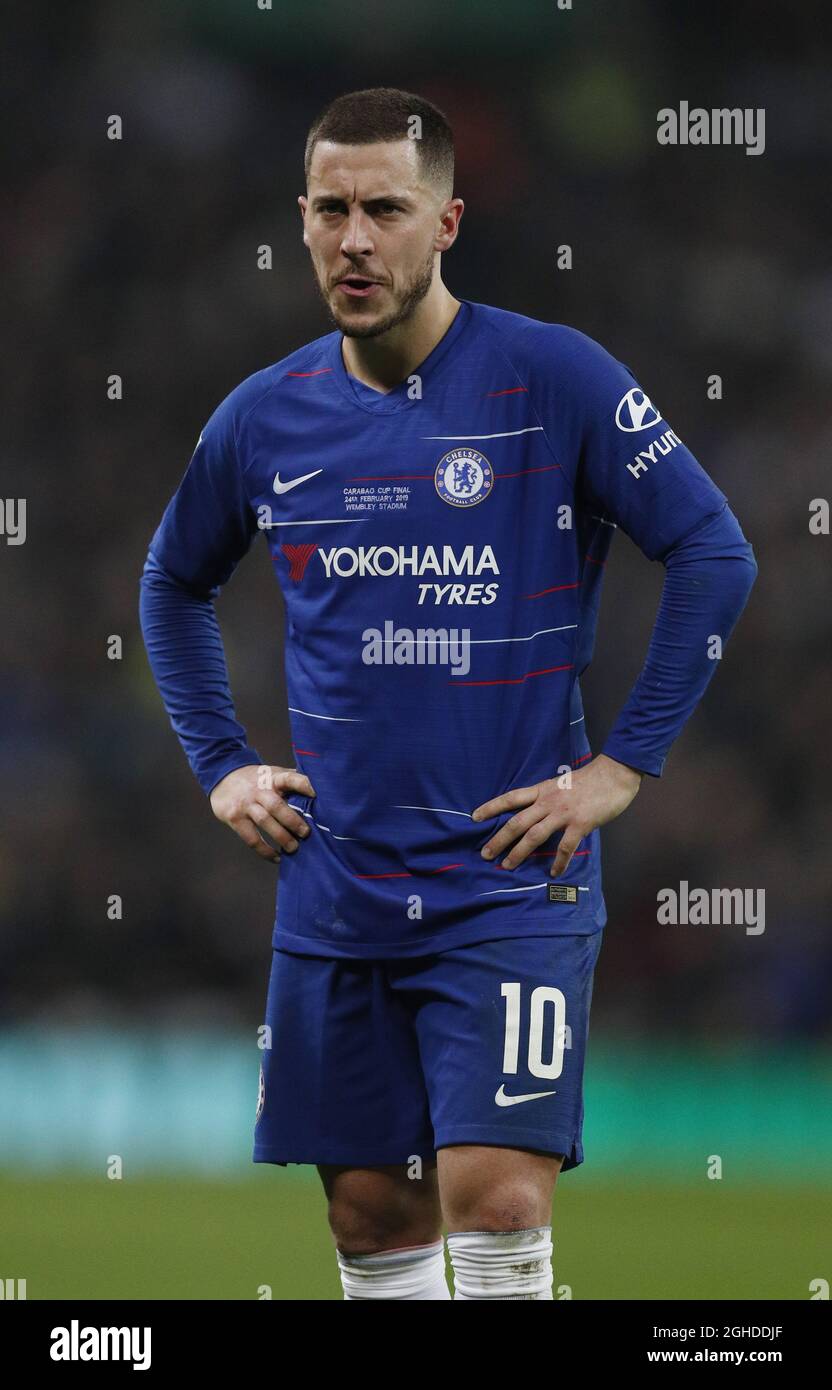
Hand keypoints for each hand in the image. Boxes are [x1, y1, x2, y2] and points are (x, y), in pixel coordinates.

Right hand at [209, 764, 315, 863]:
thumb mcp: (273, 773)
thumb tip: (322, 787)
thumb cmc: (257, 778)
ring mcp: (245, 804)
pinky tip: (276, 857)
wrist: (222, 776)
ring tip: (294, 848)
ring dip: (281, 837)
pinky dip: (265, 850)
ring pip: (265, 822)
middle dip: (292, 821)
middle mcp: (259, 790)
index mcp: (273, 777)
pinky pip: (251, 838)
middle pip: (276, 805)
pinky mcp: (235, 818)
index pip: (290, 778)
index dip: (304, 786)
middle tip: (306, 833)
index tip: (318, 796)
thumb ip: (292, 779)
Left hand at [471, 754, 642, 877]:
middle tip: (485, 854)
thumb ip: (547, 797)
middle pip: (516, 822)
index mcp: (542, 790)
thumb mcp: (560, 783)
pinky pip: (565, 847)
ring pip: (534, 836)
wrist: (613, 775)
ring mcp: (563, 813)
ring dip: (519, 852)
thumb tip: (536, 812)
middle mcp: (548, 801)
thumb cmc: (588, 780)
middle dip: (499, 839)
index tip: (474, 817)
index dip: (491, 807)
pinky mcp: (580, 823)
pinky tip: (553, 872)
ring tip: (507, 866)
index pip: (510, 798)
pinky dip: (559, 862)